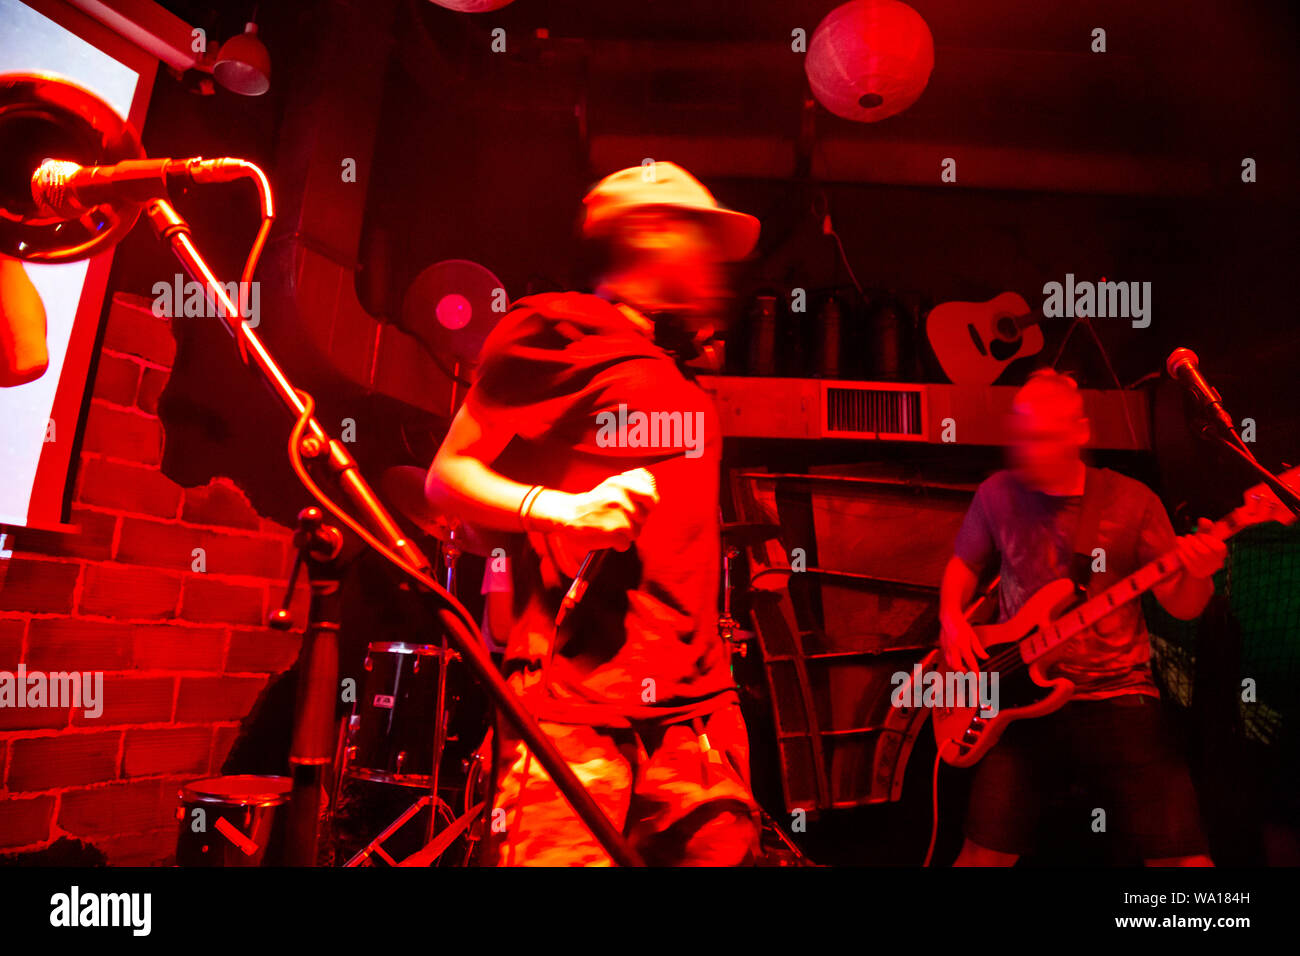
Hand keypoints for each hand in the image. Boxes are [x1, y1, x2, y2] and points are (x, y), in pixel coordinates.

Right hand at [535, 468, 659, 554]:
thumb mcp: (614, 485)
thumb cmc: (596, 502)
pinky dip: (617, 544)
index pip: (651, 494)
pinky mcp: (612, 533)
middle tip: (622, 518)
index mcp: (622, 483)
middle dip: (637, 520)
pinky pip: (626, 544)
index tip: (639, 506)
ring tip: (611, 526)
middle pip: (645, 516)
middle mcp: (620, 497)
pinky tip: (606, 536)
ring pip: (636, 532)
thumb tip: (653, 489)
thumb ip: (635, 484)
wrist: (568, 514)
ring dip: (626, 533)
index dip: (648, 503)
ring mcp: (617, 516)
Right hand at [939, 612, 986, 673]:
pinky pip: (946, 658)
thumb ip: (979, 648)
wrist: (949, 618)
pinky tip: (956, 660)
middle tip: (969, 672)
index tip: (978, 678)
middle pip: (956, 666)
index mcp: (963, 645)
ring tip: (963, 668)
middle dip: (963, 672)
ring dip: (957, 668)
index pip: (970, 661)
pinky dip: (952, 661)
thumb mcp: (973, 636)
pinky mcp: (942, 647)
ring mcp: (946, 648)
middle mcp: (953, 648)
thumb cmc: (962, 626)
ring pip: (950, 663)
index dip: (975, 671)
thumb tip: (986, 657)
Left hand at [1176, 518, 1227, 579]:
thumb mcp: (1205, 538)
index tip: (1200, 535)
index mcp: (1222, 553)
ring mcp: (1205, 569)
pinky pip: (1187, 563)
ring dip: (1185, 547)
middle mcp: (1216, 562)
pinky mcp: (1195, 573)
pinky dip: (1182, 554)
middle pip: (1205, 553)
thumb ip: (1205, 528)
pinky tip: (1179, 549)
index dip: (1209, 540)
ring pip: (1195, 557)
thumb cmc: (1202, 548)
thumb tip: (1203, 519)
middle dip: (1194, 543)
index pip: (1219, 547)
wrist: (1196, 567)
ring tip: (1179, 539)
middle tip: (1187, 536)